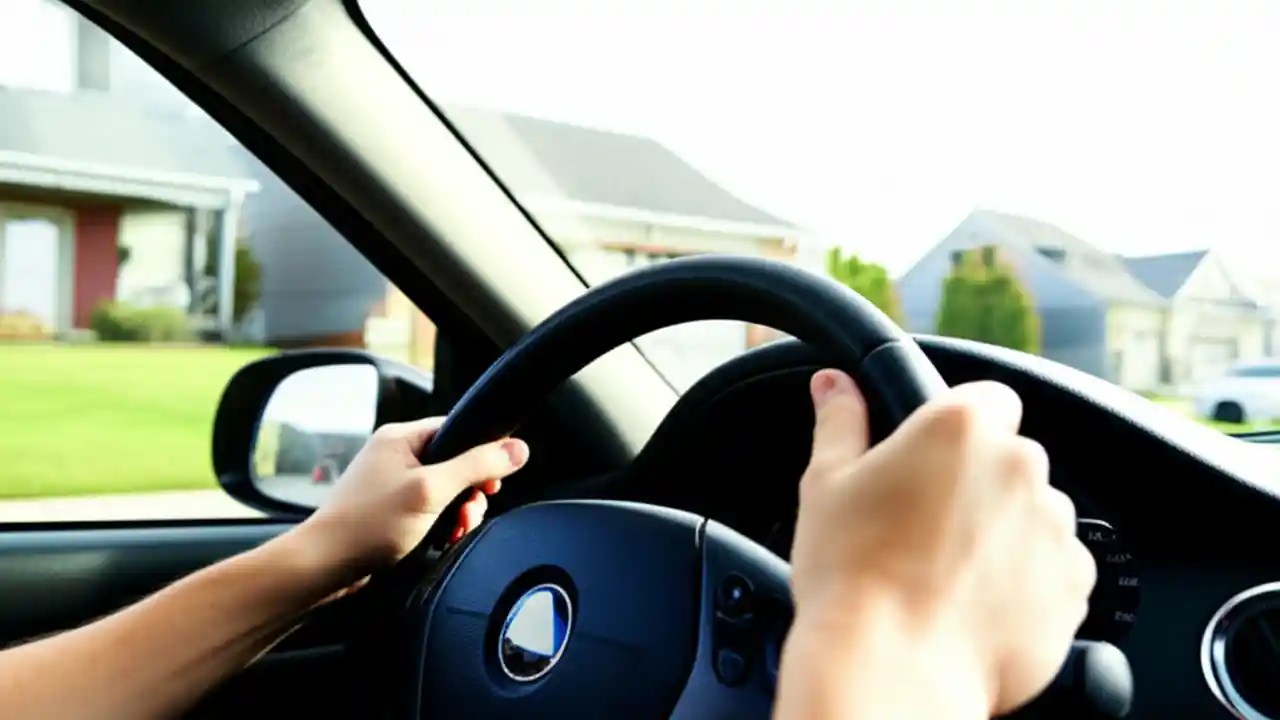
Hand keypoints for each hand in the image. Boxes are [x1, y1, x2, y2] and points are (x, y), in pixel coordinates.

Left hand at [295, 417, 528, 588]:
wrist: (324, 567)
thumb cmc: (369, 525)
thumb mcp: (431, 490)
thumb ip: (476, 466)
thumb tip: (518, 448)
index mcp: (400, 438)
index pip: (456, 429)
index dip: (481, 453)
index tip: (492, 481)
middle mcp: (394, 457)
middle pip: (455, 463)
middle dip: (470, 491)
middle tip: (469, 512)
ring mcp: (391, 486)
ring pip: (445, 491)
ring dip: (458, 512)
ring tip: (454, 531)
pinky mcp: (389, 513)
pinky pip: (429, 511)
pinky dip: (441, 525)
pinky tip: (441, 541)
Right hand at [786, 370, 1094, 714]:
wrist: (890, 668)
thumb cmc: (851, 575)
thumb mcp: (826, 484)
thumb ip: (841, 422)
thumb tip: (835, 385)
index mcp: (961, 427)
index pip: (988, 398)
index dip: (959, 427)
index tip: (933, 459)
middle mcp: (1020, 467)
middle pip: (1011, 458)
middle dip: (980, 483)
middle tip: (926, 524)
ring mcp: (1054, 528)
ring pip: (1035, 514)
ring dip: (1005, 531)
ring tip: (948, 572)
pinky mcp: (1073, 587)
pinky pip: (1056, 569)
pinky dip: (1026, 581)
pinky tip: (974, 602)